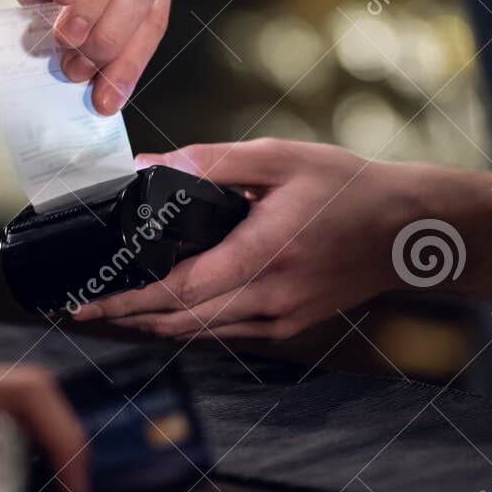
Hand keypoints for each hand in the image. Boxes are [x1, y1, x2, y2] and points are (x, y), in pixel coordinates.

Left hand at [71, 140, 427, 338]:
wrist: (408, 231)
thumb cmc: (346, 187)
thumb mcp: (279, 158)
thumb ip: (210, 163)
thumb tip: (147, 168)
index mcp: (266, 253)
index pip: (181, 290)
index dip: (128, 301)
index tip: (88, 302)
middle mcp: (271, 296)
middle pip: (181, 322)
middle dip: (127, 319)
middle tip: (84, 309)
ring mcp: (280, 319)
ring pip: (200, 333)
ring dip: (152, 325)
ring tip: (111, 309)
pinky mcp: (287, 325)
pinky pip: (224, 332)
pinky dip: (187, 324)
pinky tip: (163, 310)